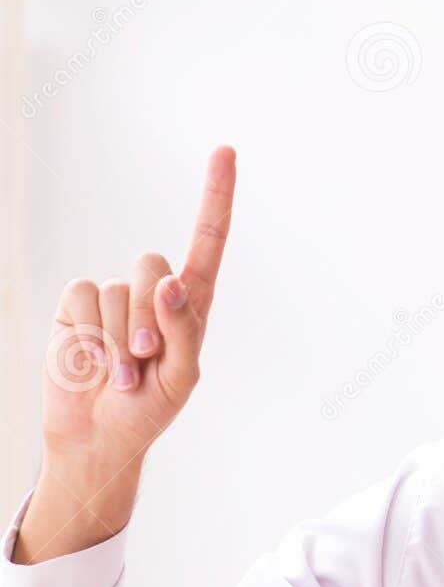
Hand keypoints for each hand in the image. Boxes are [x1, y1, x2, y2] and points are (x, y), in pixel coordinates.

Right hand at [41, 145, 236, 470]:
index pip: (207, 241)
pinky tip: (92, 365)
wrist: (99, 436)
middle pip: (154, 266)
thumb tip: (170, 283)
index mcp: (190, 304)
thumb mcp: (181, 376)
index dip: (215, 196)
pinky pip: (84, 298)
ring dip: (119, 341)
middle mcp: (150, 291)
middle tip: (145, 360)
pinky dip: (91, 337)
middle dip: (149, 319)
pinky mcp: (76, 306)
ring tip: (122, 376)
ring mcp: (112, 296)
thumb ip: (184, 328)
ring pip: (118, 290)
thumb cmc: (149, 409)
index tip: (225, 151)